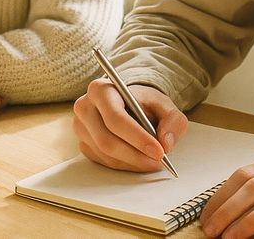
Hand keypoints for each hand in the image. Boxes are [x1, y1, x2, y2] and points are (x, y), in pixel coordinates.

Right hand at [72, 78, 187, 170]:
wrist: (128, 103)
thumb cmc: (144, 103)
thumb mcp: (164, 105)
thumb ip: (172, 121)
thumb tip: (166, 143)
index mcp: (101, 90)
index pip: (116, 118)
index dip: (138, 138)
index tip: (159, 152)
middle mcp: (85, 107)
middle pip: (107, 140)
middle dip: (136, 155)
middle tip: (158, 161)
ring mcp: (81, 128)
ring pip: (105, 154)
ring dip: (132, 162)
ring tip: (152, 161)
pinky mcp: (83, 144)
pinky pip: (103, 161)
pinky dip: (124, 164)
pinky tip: (138, 160)